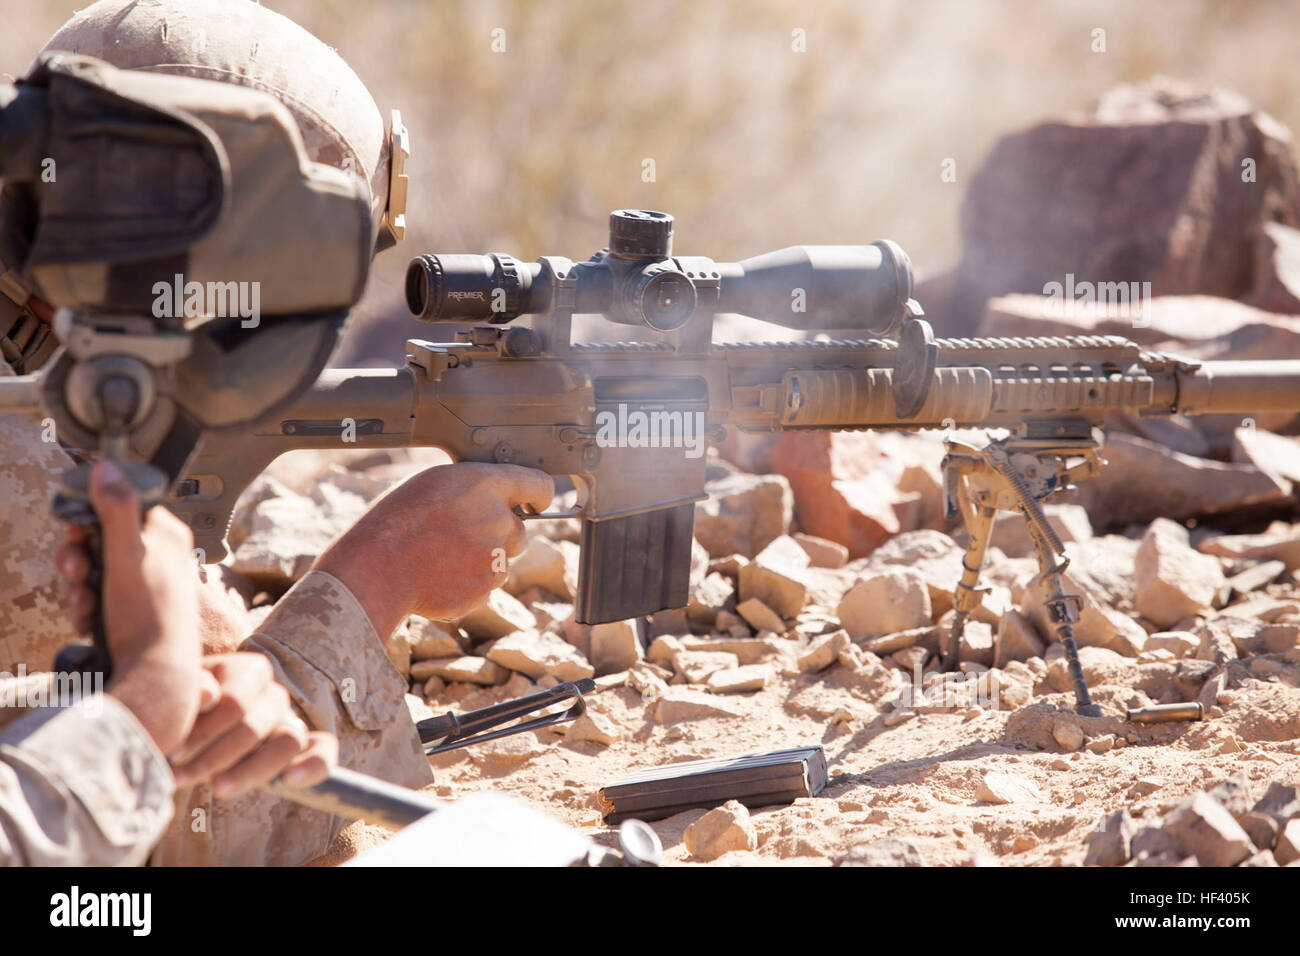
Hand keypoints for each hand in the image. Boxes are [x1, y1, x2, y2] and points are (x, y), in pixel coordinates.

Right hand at [62, 524, 252, 657]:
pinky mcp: (134, 607)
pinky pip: (99, 597)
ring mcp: (146, 582)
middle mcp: (159, 554)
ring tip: (87, 605)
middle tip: (78, 572)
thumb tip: (106, 466)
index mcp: (167, 533)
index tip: (77, 530)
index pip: (122, 505)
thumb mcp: (127, 554)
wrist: (153, 672)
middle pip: (101, 539)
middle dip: (78, 558)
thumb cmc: (148, 614)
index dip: (92, 517)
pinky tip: (90, 621)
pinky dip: (88, 608)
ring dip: (80, 587)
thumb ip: (116, 509)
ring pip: (95, 570)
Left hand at [169, 653, 337, 797]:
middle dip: (212, 757)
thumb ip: (191, 686)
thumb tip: (208, 694)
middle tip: (176, 778)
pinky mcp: (303, 748)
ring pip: (289, 741)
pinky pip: (322, 750)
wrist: (185, 726)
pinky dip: (314, 764)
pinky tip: (292, 781)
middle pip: (255, 727)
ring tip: (219, 789)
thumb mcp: (177, 690)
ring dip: (251, 770)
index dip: (202, 732)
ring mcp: (290, 721)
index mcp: (249, 671)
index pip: (235, 704)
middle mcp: (274, 694)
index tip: (171, 753)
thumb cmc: (180, 707)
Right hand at [313, 462, 553, 636]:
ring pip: (501, 562)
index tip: (538, 501)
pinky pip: (484, 586)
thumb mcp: (434, 484)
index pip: (538, 484)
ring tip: (439, 557)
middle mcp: (498, 520)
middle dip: (498, 535)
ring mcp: (494, 559)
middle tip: (458, 536)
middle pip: (519, 532)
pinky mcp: (484, 590)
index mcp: (484, 485)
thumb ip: (473, 490)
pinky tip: (437, 575)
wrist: (374, 569)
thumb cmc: (395, 521)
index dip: (539, 494)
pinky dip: (466, 584)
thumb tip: (493, 498)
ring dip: (481, 561)